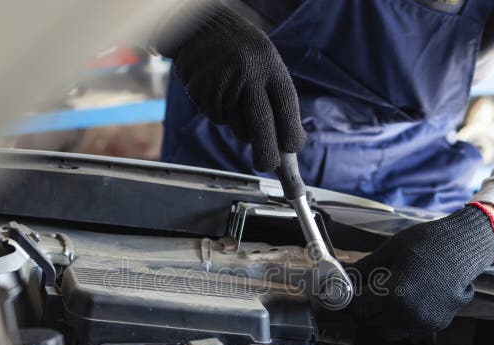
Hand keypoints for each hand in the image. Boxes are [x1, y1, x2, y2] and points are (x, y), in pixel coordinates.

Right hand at [156, 2, 305, 170]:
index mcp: (271, 68)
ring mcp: (224, 85)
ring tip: (236, 98)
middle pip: (262, 126)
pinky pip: (218, 118)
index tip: (292, 148)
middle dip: (266, 153)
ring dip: (241, 127)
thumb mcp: (267, 65)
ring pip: (238, 127)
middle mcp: (249, 76)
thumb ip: (276, 100)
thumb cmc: (243, 53)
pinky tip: (218, 92)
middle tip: (267, 166)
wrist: (201, 28)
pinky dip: (221, 114)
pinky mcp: (203, 93)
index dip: (291, 134)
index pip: (287, 109)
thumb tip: (288, 148)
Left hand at [350, 204, 493, 338]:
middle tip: (357, 295)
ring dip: (376, 319)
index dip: (347, 300)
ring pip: (386, 332)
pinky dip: (395, 323)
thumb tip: (341, 277)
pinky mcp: (436, 324)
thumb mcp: (390, 250)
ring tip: (376, 300)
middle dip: (360, 309)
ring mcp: (426, 322)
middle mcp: (412, 314)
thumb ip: (364, 268)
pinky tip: (397, 304)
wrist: (465, 245)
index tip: (341, 294)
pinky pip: (406, 331)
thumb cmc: (428, 242)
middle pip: (370, 322)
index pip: (359, 307)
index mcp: (397, 294)